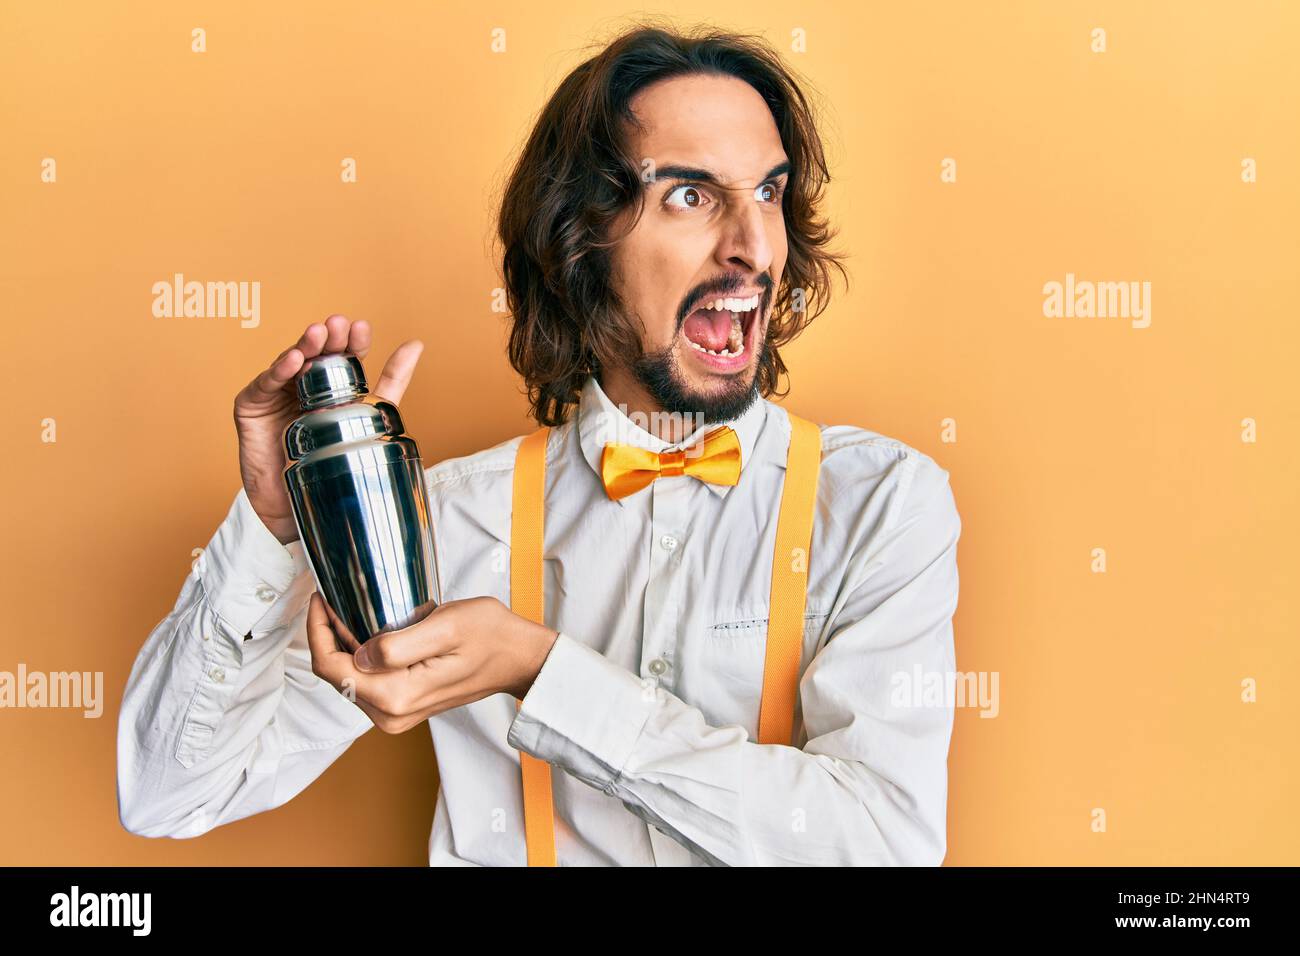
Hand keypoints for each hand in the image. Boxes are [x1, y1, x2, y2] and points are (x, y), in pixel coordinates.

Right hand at [233, 316, 423, 543]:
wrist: (295, 509)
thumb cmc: (330, 464)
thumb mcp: (370, 416)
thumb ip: (391, 380)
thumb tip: (416, 343)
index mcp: (331, 384)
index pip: (342, 356)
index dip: (351, 342)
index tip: (362, 328)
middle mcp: (301, 383)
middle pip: (316, 354)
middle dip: (328, 338)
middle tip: (340, 325)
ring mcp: (275, 393)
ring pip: (290, 362)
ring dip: (304, 346)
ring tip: (318, 334)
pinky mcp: (251, 406)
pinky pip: (264, 385)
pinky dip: (278, 371)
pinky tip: (293, 360)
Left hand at [305, 592, 559, 733]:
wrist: (517, 658)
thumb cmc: (489, 636)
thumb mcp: (444, 627)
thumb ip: (397, 645)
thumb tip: (359, 654)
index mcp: (395, 696)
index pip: (330, 667)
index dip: (318, 631)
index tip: (322, 598)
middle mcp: (391, 713)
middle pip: (335, 674)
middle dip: (328, 636)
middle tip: (335, 598)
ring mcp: (396, 714)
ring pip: (347, 678)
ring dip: (343, 644)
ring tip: (351, 610)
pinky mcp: (402, 706)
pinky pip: (366, 681)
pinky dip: (360, 655)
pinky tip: (370, 630)